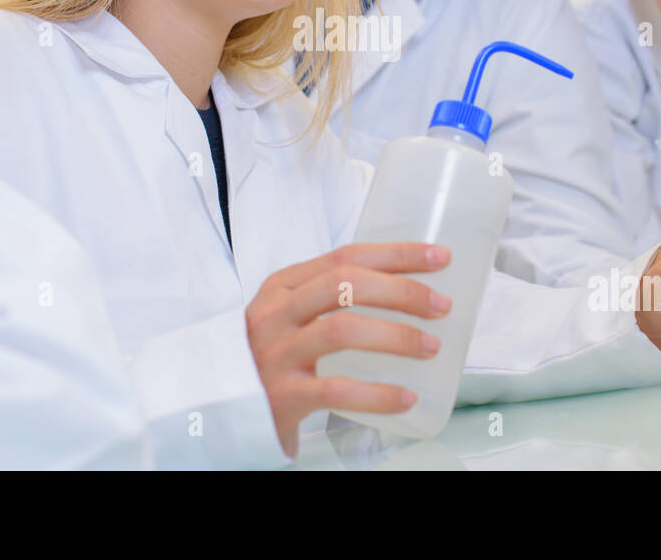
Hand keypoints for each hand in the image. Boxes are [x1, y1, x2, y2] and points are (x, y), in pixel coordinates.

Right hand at [245, 242, 451, 457]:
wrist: (220, 406)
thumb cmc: (270, 355)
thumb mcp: (290, 315)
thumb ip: (330, 300)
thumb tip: (409, 293)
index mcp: (284, 285)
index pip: (345, 256)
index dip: (396, 254)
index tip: (438, 257)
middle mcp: (276, 313)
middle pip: (345, 285)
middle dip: (401, 291)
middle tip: (441, 306)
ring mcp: (276, 353)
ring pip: (341, 330)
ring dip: (395, 336)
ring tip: (431, 348)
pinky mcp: (281, 395)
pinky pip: (336, 390)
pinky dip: (377, 393)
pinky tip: (406, 397)